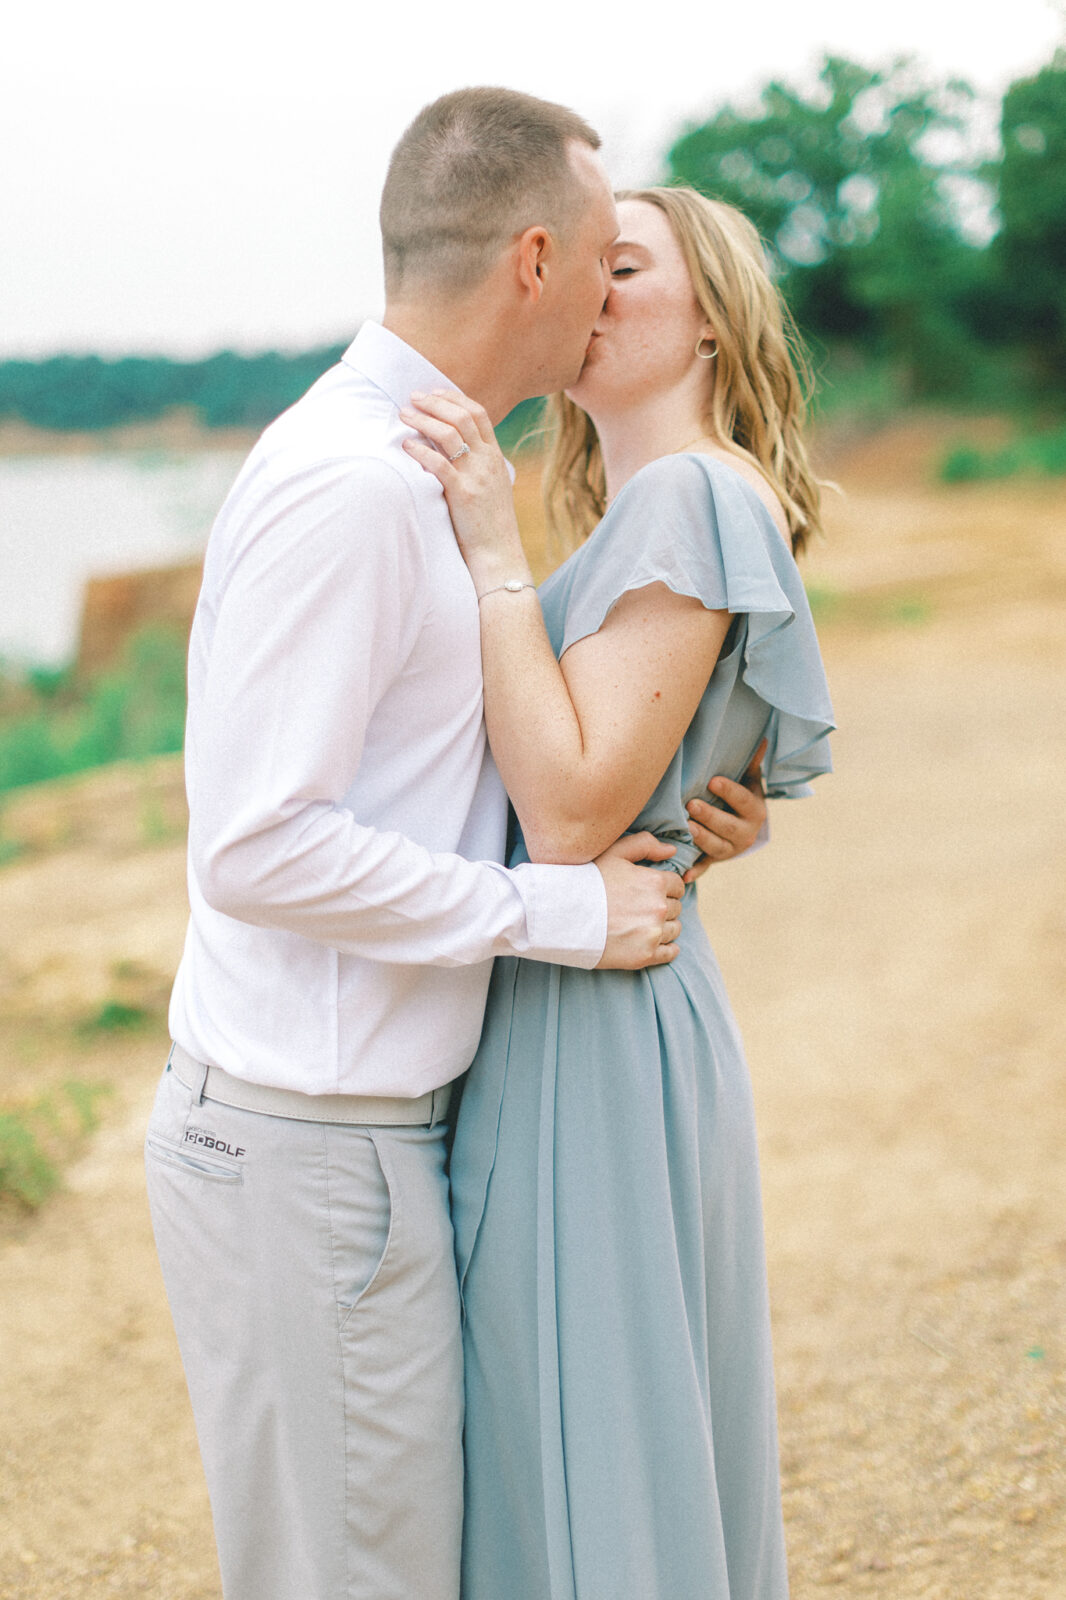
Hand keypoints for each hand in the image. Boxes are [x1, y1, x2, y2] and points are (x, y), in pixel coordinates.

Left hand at [399, 389, 530, 589]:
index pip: (478, 413)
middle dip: (435, 402)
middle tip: (412, 397)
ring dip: (424, 420)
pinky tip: (406, 446)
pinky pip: (439, 464)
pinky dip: (420, 451)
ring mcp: (476, 476)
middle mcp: (487, 461)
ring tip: (404, 415)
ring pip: (449, 434)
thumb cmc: (490, 523)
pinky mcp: (463, 494)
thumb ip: (478, 465)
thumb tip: (452, 449)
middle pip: (462, 417)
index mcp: (495, 456)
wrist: (499, 553)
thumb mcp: (491, 486)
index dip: (454, 398)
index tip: (433, 392)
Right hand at [593, 832, 683, 969]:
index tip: (650, 892)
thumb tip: (672, 850)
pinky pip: (670, 953)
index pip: (677, 885)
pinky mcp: (644, 956)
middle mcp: (658, 908)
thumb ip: (645, 844)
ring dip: (664, 926)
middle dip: (663, 906)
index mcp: (655, 882)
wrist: (561, 916)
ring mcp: (652, 934)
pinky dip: (667, 949)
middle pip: (676, 907)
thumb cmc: (586, 881)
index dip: (665, 887)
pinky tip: (652, 942)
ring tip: (643, 924)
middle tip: (642, 908)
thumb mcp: (613, 853)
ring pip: (674, 929)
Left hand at [682, 740, 767, 884]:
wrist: (741, 828)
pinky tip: (685, 874)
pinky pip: (704, 868)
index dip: (729, 792)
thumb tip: (762, 740)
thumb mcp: (748, 781)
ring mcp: (729, 850)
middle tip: (691, 804)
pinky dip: (695, 871)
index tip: (713, 781)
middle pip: (729, 827)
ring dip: (702, 839)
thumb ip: (751, 764)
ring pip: (717, 848)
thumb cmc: (740, 797)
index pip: (744, 801)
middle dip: (711, 817)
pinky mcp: (714, 861)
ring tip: (686, 827)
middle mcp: (745, 834)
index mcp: (755, 811)